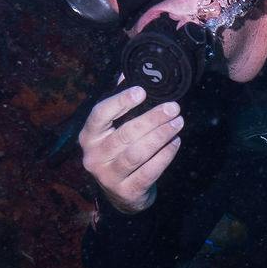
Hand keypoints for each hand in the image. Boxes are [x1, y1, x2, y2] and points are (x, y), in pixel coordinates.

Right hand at [78, 84, 181, 214]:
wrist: (122, 195)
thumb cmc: (118, 153)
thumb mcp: (112, 129)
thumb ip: (118, 102)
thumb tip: (128, 72)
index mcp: (89, 136)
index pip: (100, 114)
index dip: (120, 102)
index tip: (142, 91)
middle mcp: (93, 156)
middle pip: (125, 134)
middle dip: (152, 119)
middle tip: (173, 108)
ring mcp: (108, 176)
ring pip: (137, 153)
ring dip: (160, 136)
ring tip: (178, 123)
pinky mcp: (126, 192)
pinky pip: (148, 172)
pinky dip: (164, 156)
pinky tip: (176, 143)